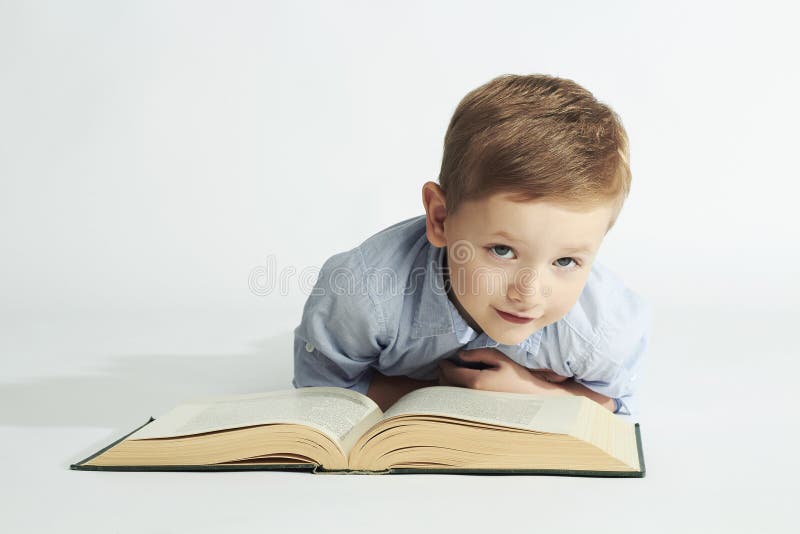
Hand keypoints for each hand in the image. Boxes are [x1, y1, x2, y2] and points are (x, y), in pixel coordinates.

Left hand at [437, 348, 562, 394]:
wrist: (530, 398)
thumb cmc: (516, 377)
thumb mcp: (499, 359)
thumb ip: (478, 354)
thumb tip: (461, 355)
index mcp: (475, 382)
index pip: (450, 372)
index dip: (444, 365)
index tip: (445, 360)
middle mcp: (471, 396)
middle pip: (446, 383)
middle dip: (444, 373)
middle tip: (448, 365)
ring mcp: (472, 405)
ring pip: (450, 394)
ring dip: (448, 383)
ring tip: (454, 375)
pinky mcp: (476, 410)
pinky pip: (458, 401)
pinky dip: (455, 392)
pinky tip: (462, 386)